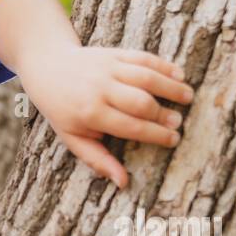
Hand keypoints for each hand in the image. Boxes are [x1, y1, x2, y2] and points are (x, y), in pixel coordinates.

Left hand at [21, 46, 192, 189]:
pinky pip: (142, 58)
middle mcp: (100, 89)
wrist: (48, 68)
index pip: (131, 126)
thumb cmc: (62, 108)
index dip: (156, 134)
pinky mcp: (113, 53)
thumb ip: (97, 159)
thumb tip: (122, 182)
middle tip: (178, 122)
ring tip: (188, 97)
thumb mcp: (72, 137)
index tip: (173, 140)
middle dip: (164, 114)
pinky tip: (178, 75)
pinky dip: (162, 66)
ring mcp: (107, 68)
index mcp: (90, 113)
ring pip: (146, 77)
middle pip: (141, 102)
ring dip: (170, 87)